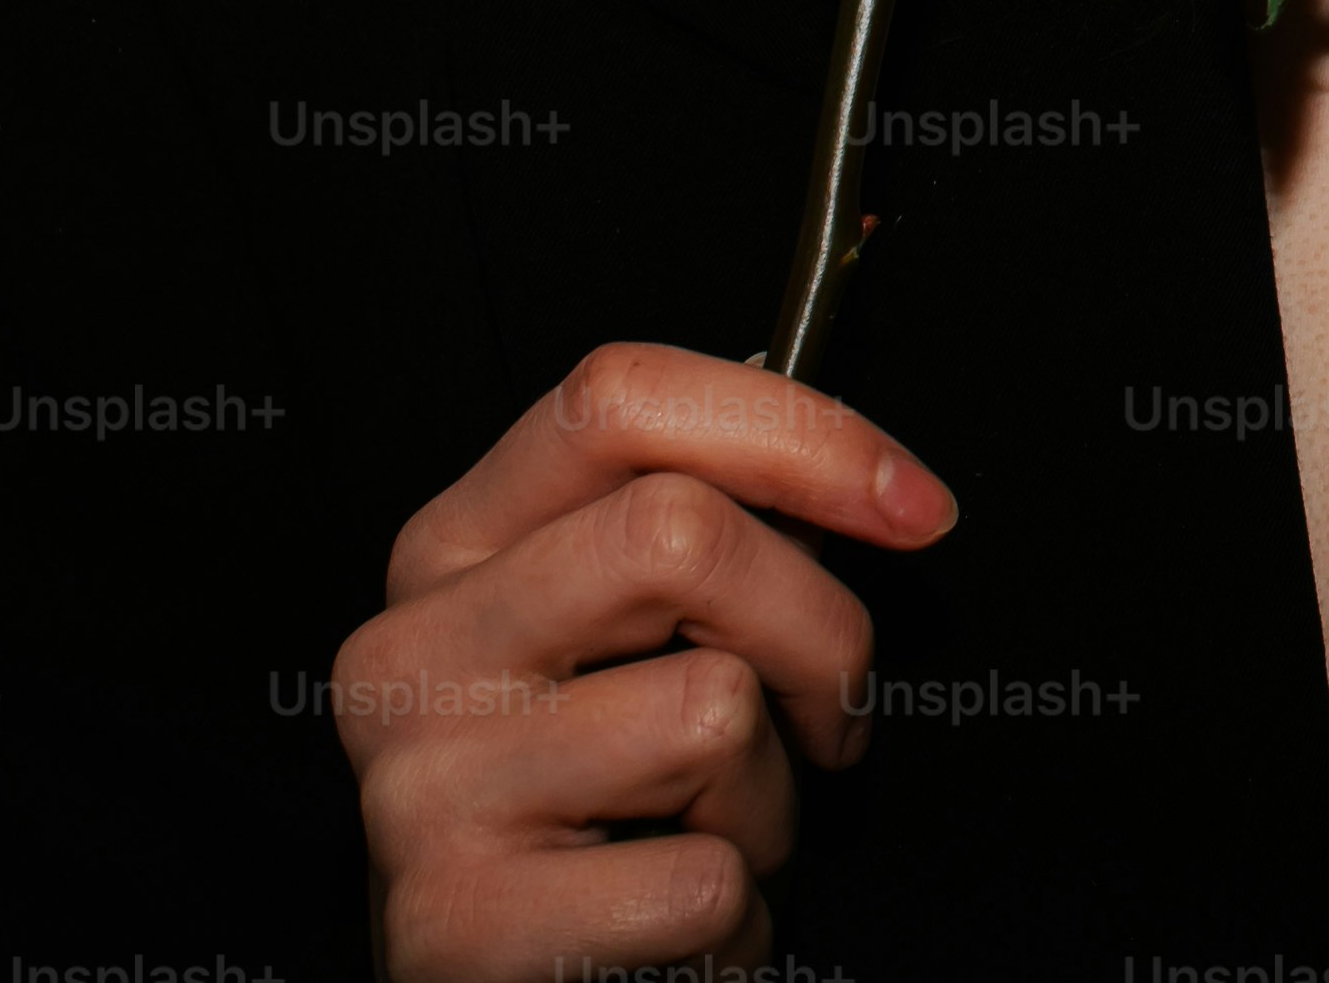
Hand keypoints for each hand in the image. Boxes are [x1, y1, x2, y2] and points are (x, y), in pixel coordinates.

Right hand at [330, 342, 957, 980]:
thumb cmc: (593, 820)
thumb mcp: (630, 652)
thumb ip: (710, 545)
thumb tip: (853, 471)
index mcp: (451, 551)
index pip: (617, 398)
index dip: (797, 430)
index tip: (915, 506)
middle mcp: (413, 650)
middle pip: (679, 533)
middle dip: (820, 632)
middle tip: (829, 721)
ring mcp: (421, 785)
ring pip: (708, 710)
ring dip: (769, 803)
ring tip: (712, 840)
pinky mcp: (457, 922)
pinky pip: (698, 879)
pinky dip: (735, 923)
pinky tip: (676, 937)